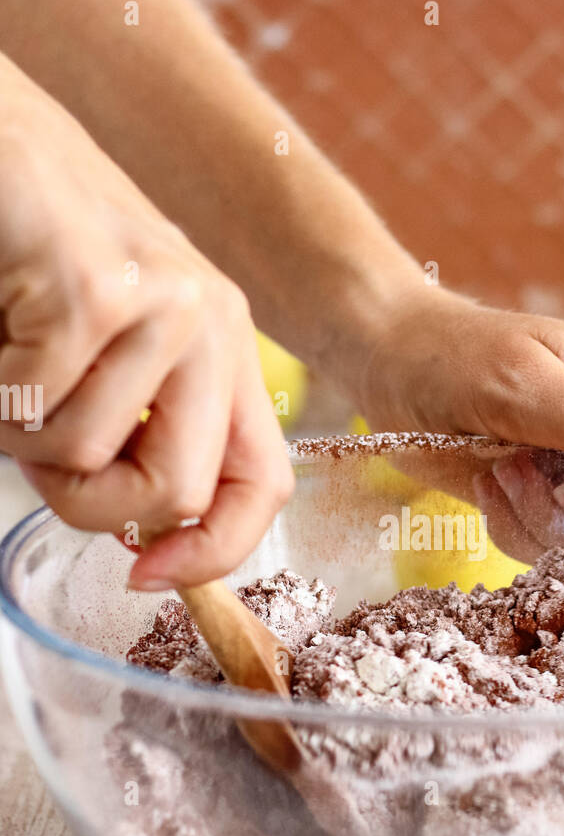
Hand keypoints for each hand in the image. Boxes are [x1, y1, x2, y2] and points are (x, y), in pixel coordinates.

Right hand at [0, 64, 292, 588]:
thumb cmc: (27, 257)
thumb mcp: (101, 356)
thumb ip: (135, 437)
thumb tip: (146, 541)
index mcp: (224, 347)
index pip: (265, 486)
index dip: (215, 555)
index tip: (148, 578)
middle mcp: (214, 323)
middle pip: (179, 494)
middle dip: (87, 500)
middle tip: (32, 433)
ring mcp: (166, 301)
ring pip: (85, 456)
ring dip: (16, 428)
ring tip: (7, 352)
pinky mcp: (100, 288)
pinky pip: (34, 405)